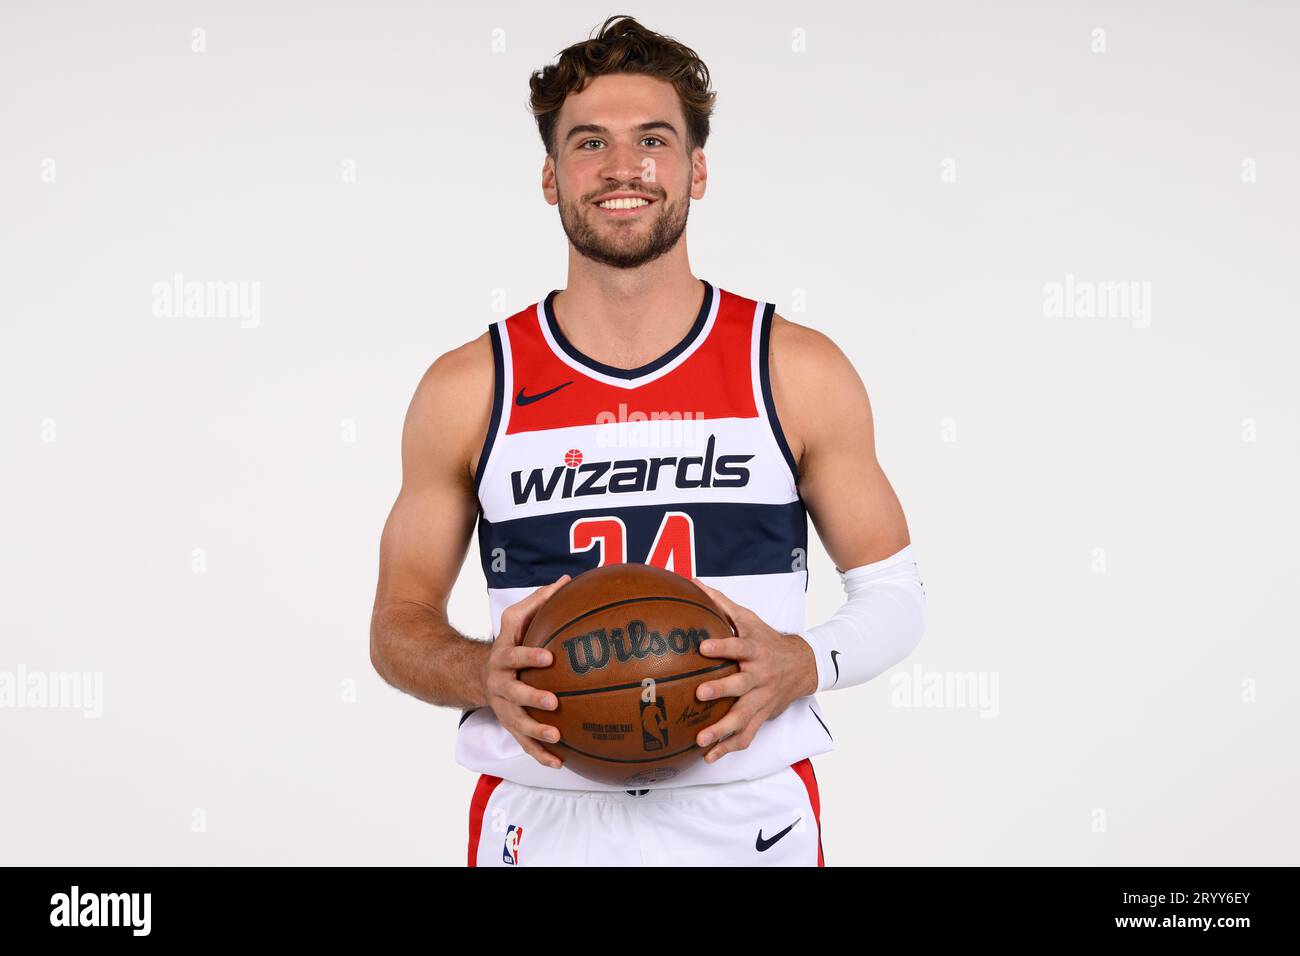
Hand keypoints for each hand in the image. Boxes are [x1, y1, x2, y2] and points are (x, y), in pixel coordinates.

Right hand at [481, 575, 570, 769]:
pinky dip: (540, 755)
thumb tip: (568, 580)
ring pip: (518, 724)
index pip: (515, 655)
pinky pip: (524, 744)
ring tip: (558, 737)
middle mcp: (500, 685)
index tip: (550, 657)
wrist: (478, 675)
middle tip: (554, 702)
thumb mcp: (515, 620)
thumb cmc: (509, 643)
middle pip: (514, 693)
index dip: (529, 656)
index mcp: (503, 658)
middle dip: (532, 698)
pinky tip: (560, 763)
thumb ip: (540, 601)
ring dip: (536, 733)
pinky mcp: (510, 727)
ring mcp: (504, 709)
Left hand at [689, 579, 817, 763]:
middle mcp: (759, 676)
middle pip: (740, 685)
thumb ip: (722, 604)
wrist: (803, 666)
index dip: (722, 646)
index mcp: (755, 651)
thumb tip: (693, 583)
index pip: (738, 646)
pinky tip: (708, 757)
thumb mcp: (749, 620)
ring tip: (700, 741)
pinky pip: (746, 735)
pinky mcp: (762, 716)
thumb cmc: (767, 640)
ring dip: (722, 731)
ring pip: (743, 718)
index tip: (702, 647)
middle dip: (721, 690)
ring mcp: (761, 699)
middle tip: (699, 694)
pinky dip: (728, 748)